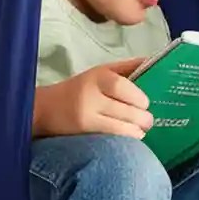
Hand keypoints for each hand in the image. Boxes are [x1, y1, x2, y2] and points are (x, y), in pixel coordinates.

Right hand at [32, 57, 153, 138]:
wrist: (46, 109)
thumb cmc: (79, 89)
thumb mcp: (100, 72)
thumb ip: (126, 68)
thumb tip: (153, 61)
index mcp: (97, 76)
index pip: (122, 86)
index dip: (138, 97)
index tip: (145, 103)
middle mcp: (90, 94)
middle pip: (124, 108)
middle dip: (142, 117)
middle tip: (148, 120)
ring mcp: (86, 114)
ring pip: (120, 126)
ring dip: (137, 130)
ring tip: (142, 130)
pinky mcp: (84, 131)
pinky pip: (111, 137)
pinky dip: (126, 138)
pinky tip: (132, 137)